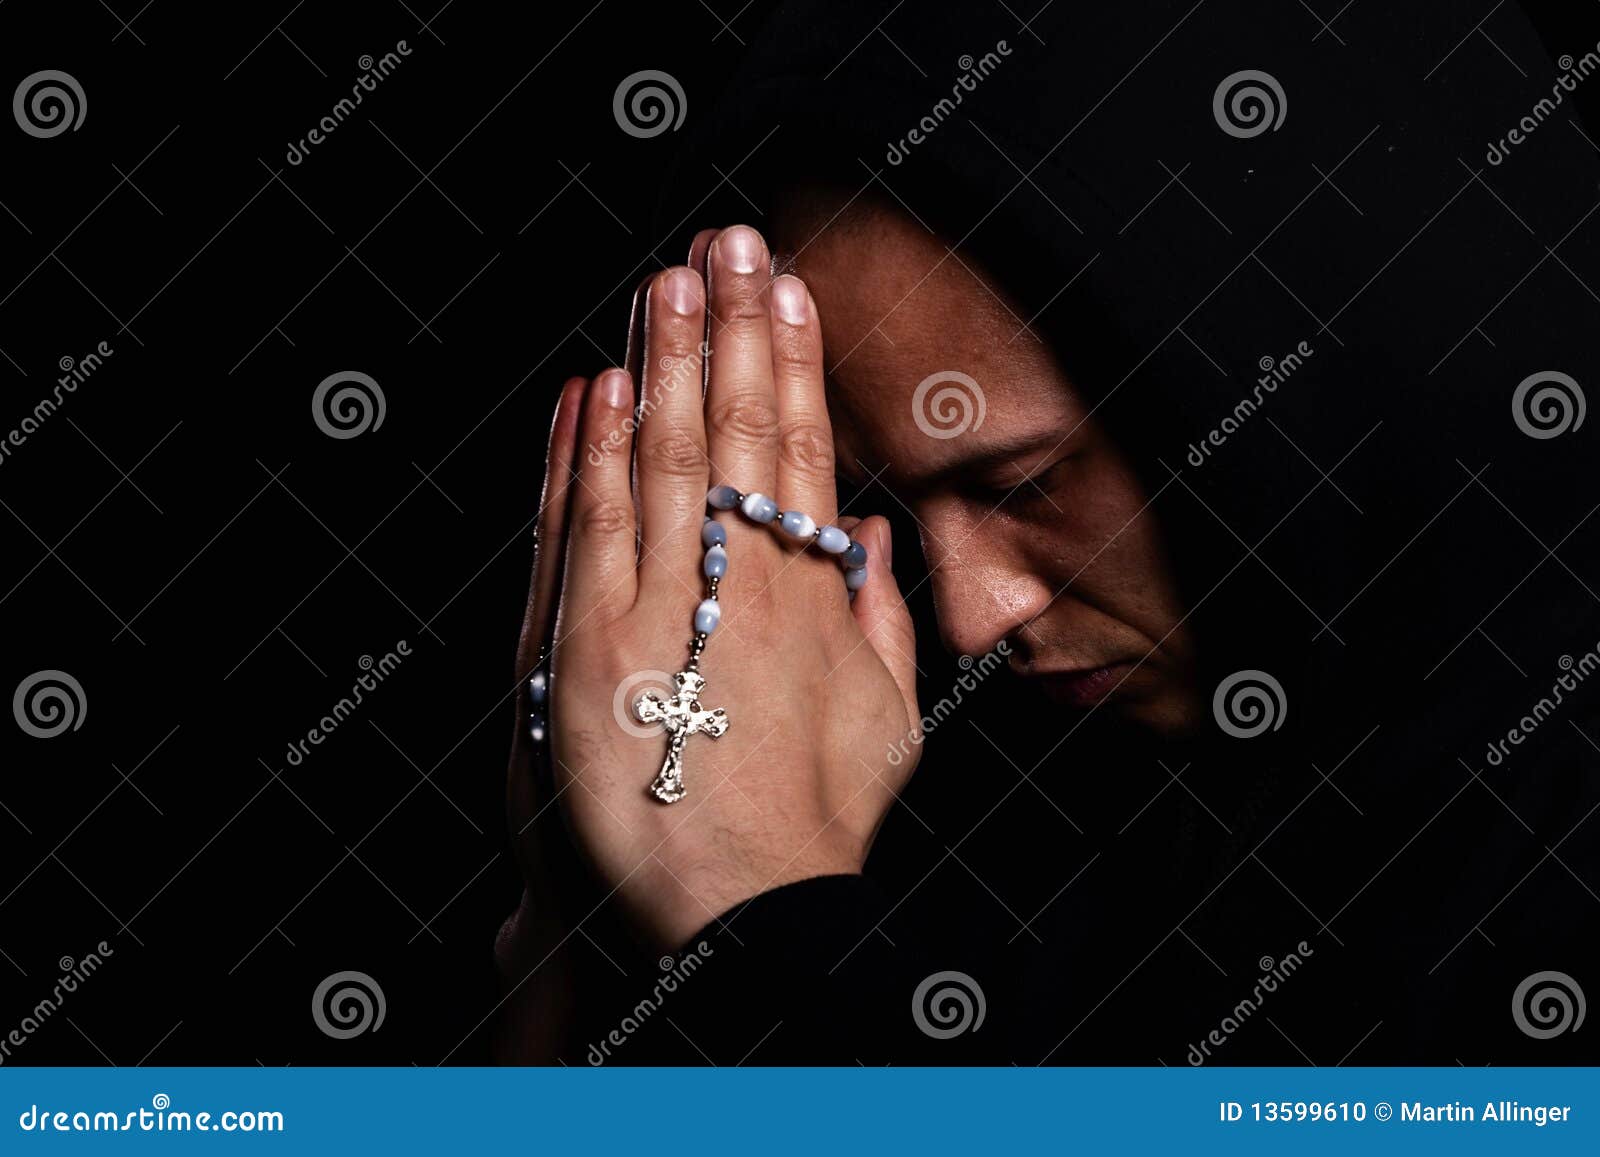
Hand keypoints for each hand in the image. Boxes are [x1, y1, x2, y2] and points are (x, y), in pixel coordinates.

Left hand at [511, 224, 920, 952]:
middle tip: (726, 239)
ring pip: (669, 462)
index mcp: (818, 599)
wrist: (749, 909)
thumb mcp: (889, 722)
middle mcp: (749, 588)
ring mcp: (670, 611)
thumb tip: (881, 535)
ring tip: (668, 278)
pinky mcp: (593, 648)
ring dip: (669, 363)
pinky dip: (598, 452)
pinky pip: (597, 528)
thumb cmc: (819, 823)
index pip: (806, 452)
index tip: (787, 289)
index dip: (795, 362)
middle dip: (734, 329)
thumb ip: (885, 618)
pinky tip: (605, 384)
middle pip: (742, 434)